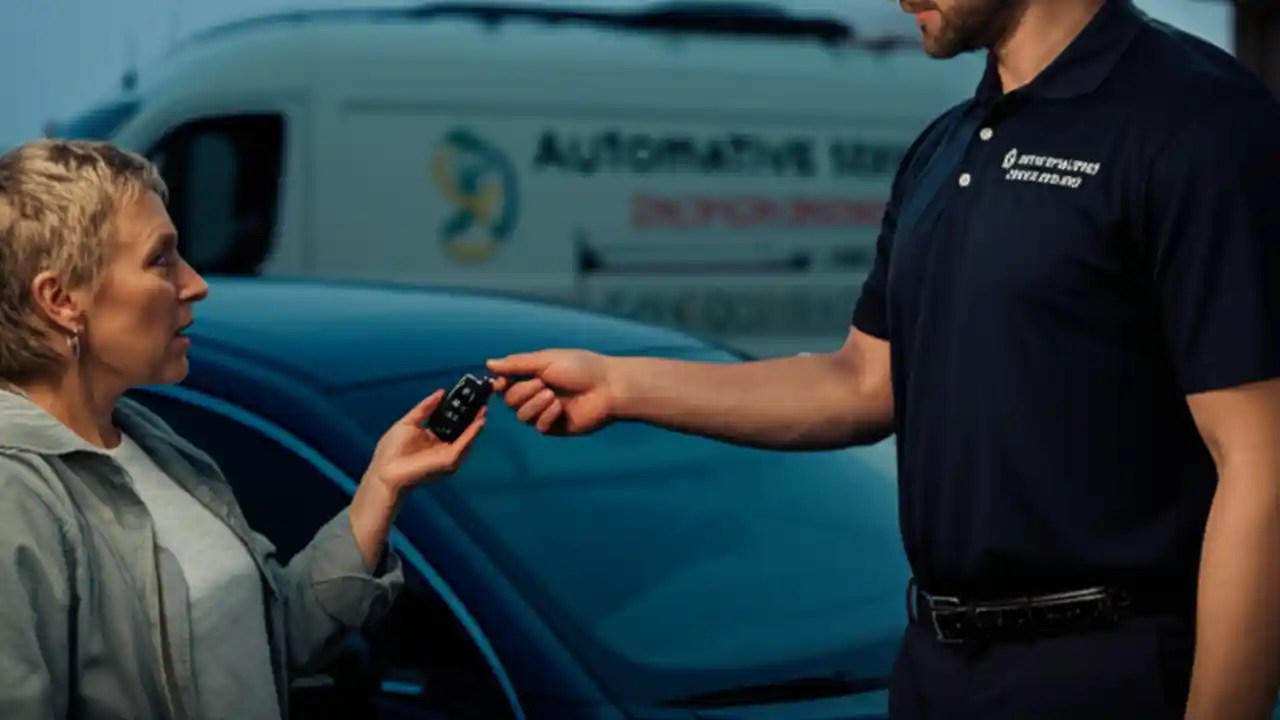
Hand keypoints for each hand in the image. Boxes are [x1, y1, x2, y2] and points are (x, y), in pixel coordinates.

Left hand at [363, 390, 486, 495]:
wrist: (386, 471)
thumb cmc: (392, 449)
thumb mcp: (410, 422)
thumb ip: (426, 407)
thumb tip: (441, 392)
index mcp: (433, 439)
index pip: (452, 424)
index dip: (460, 412)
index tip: (467, 398)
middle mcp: (444, 448)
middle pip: (462, 431)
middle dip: (472, 417)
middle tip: (481, 401)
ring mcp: (448, 456)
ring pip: (467, 438)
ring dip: (476, 424)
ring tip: (484, 409)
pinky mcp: (449, 461)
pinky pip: (464, 445)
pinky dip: (473, 433)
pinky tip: (479, 421)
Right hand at [486, 349, 616, 434]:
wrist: (607, 387)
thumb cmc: (581, 367)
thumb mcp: (546, 360)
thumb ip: (517, 364)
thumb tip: (489, 363)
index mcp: (534, 376)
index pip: (506, 384)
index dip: (500, 385)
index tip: (499, 383)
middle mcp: (536, 395)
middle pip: (510, 401)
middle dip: (523, 392)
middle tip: (543, 385)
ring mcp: (545, 412)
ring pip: (521, 415)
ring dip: (534, 404)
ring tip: (552, 396)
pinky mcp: (555, 427)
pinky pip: (538, 426)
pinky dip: (546, 416)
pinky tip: (560, 409)